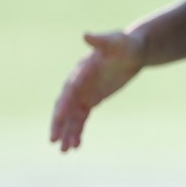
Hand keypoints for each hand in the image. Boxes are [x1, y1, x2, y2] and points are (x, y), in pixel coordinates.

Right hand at [50, 30, 143, 151]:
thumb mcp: (116, 41)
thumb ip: (101, 40)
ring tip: (65, 152)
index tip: (59, 119)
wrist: (133, 50)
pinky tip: (76, 146)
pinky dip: (78, 131)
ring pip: (72, 117)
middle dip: (59, 124)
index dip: (63, 106)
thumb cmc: (125, 44)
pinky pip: (81, 118)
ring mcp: (83, 93)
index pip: (68, 91)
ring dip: (67, 133)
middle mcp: (78, 84)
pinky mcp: (91, 99)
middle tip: (53, 141)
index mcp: (81, 72)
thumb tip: (86, 34)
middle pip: (64, 107)